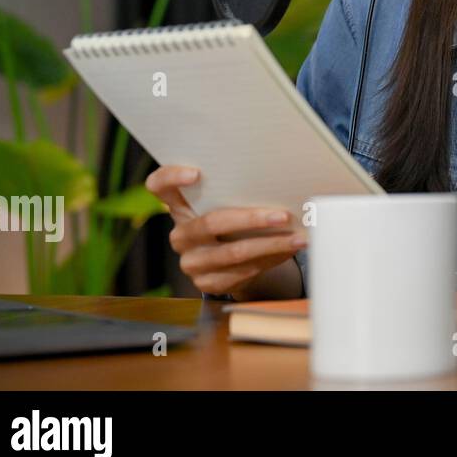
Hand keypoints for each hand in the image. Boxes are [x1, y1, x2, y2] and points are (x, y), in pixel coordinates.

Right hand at [145, 165, 304, 297]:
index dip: (172, 177)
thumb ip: (239, 192)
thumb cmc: (234, 220)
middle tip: (282, 216)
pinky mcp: (207, 283)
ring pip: (233, 253)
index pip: (159, 186)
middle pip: (212, 222)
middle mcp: (181, 234)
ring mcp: (191, 262)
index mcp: (180, 206)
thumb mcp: (229, 204)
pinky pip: (242, 272)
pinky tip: (288, 252)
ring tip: (298, 238)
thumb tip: (282, 180)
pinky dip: (270, 260)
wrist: (233, 260)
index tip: (196, 173)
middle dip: (252, 219)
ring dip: (272, 245)